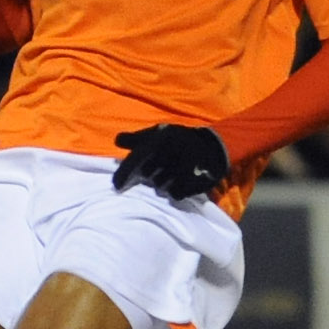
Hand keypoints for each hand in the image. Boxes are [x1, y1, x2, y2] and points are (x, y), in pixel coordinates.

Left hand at [111, 125, 230, 200]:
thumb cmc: (178, 140)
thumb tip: (117, 140)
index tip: (117, 186)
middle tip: (160, 168)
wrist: (212, 147)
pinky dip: (176, 191)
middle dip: (149, 174)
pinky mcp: (195, 180)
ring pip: (160, 186)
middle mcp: (171, 151)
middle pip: (146, 174)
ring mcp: (184, 167)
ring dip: (162, 183)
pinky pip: (176, 194)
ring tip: (172, 173)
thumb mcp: (158, 133)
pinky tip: (180, 182)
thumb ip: (136, 139)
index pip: (135, 159)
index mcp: (160, 138)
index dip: (123, 174)